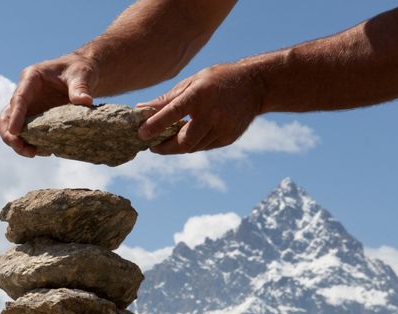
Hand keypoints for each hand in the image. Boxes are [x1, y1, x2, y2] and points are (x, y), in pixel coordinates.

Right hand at [0, 53, 99, 156]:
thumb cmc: (78, 69)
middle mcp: (24, 93)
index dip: (15, 116)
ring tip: (34, 153)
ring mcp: (28, 107)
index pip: (18, 98)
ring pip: (12, 127)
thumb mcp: (81, 74)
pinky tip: (46, 150)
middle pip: (7, 115)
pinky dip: (31, 143)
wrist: (81, 74)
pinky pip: (27, 133)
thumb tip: (85, 101)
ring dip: (18, 142)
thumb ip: (80, 87)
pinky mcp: (34, 118)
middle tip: (21, 148)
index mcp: (31, 78)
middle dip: (9, 133)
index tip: (15, 131)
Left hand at [136, 62, 265, 153]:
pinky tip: (186, 138)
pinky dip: (192, 145)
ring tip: (166, 141)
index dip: (155, 125)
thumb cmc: (218, 80)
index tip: (141, 134)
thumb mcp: (192, 81)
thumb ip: (167, 98)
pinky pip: (203, 146)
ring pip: (192, 147)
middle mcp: (212, 113)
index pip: (173, 113)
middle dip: (164, 148)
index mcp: (200, 95)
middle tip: (152, 147)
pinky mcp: (228, 137)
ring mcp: (223, 128)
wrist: (257, 85)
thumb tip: (141, 109)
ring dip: (177, 147)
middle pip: (183, 141)